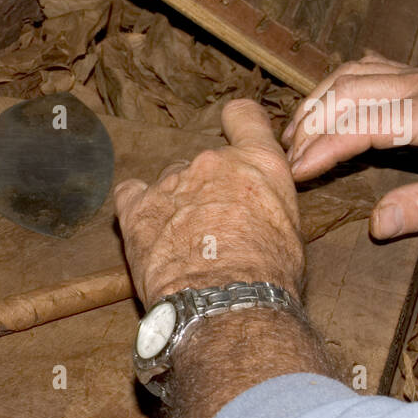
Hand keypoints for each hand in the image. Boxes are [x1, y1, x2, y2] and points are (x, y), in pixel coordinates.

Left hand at [114, 100, 303, 305]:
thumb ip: (266, 203)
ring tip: (182, 244)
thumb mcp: (288, 231)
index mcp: (257, 162)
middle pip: (204, 163)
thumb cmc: (266, 277)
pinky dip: (138, 209)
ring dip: (174, 204)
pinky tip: (147, 232)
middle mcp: (212, 162)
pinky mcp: (137, 207)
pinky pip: (130, 194)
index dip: (237, 124)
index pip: (243, 116)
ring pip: (170, 183)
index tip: (233, 135)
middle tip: (212, 228)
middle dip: (206, 188)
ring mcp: (171, 182)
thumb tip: (256, 214)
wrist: (224, 302)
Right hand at [283, 54, 417, 237]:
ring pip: (352, 74)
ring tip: (293, 135)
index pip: (361, 125)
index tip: (295, 173)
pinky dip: (336, 86)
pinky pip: (367, 67)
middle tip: (285, 159)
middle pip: (346, 92)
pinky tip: (324, 106)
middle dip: (308, 125)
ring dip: (316, 102)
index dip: (322, 149)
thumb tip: (376, 225)